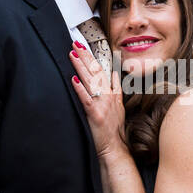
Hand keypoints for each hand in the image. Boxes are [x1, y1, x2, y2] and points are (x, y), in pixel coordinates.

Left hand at [70, 43, 125, 158]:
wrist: (116, 148)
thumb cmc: (115, 130)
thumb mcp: (119, 106)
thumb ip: (116, 88)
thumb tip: (114, 73)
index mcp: (112, 93)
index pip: (101, 70)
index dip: (92, 57)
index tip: (84, 46)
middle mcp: (108, 96)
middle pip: (96, 72)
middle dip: (85, 56)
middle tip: (76, 43)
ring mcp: (102, 105)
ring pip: (91, 82)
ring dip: (81, 67)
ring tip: (73, 55)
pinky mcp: (95, 114)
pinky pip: (86, 99)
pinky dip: (80, 89)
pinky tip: (74, 79)